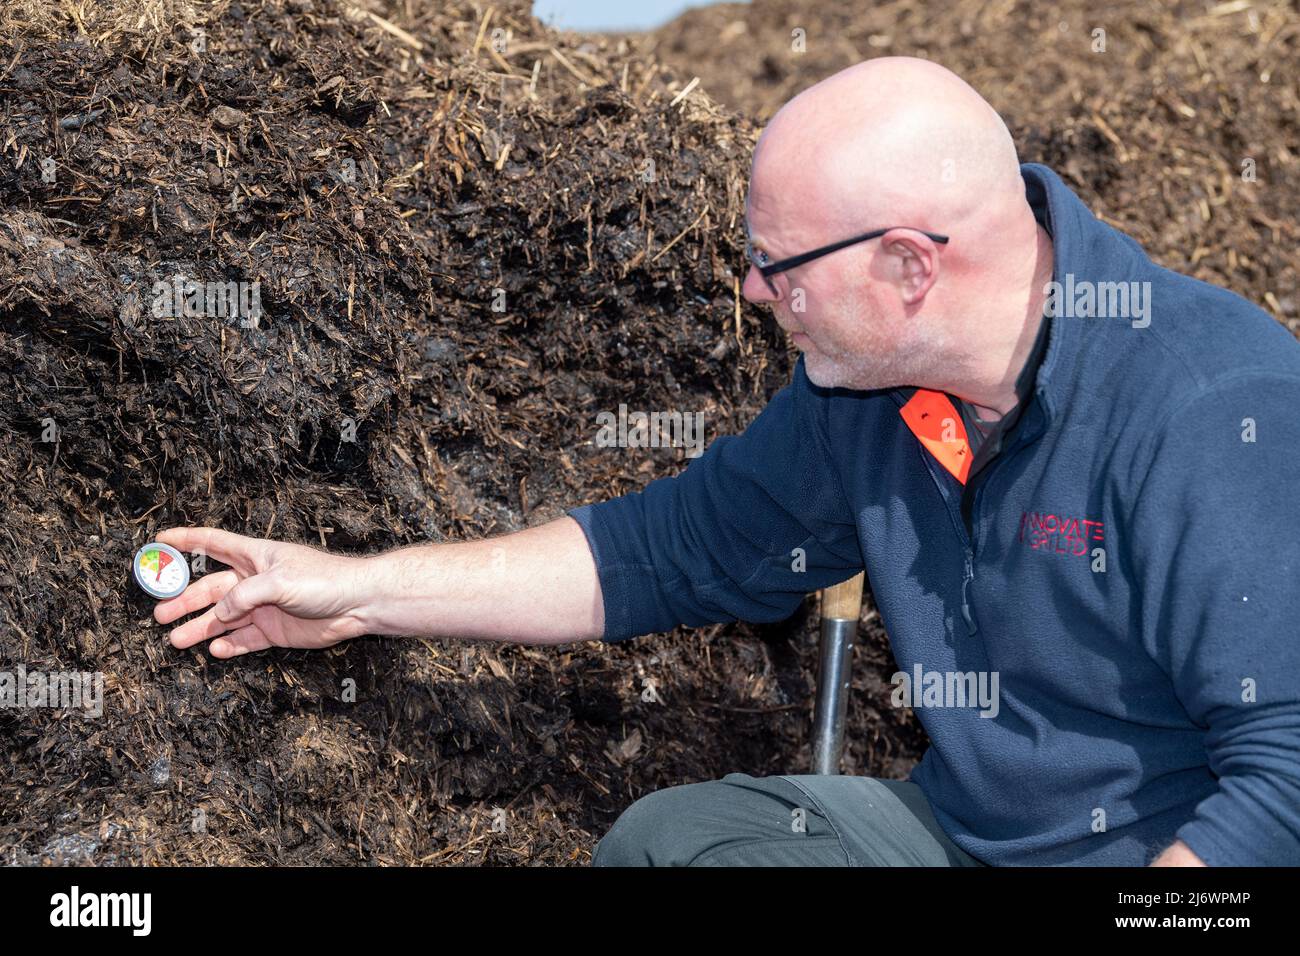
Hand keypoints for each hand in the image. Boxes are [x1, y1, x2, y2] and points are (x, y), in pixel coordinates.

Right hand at [153, 527, 372, 657]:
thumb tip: (221, 613)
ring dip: (200, 627)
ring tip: (176, 640)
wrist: (358, 604)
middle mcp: (255, 581)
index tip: (159, 540)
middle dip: (184, 600)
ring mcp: (264, 607)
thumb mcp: (279, 582)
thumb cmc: (324, 580)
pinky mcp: (275, 630)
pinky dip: (229, 645)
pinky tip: (214, 650)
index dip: (186, 540)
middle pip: (211, 589)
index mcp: (255, 557)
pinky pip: (245, 639)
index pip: (213, 543)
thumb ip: (244, 597)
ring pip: (224, 618)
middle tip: (159, 614)